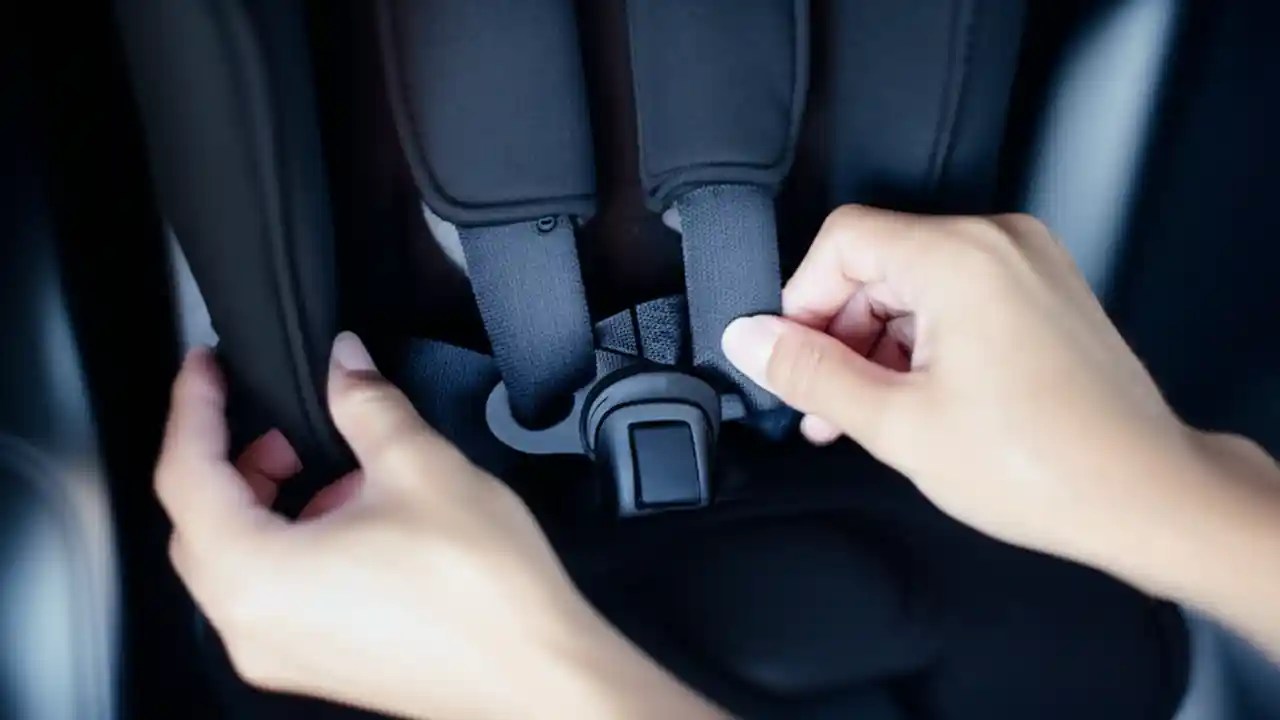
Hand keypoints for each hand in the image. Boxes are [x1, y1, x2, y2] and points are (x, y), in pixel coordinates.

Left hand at [156, 334, 722, 718]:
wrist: (536, 674)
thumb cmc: (485, 595)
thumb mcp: (421, 466)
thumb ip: (366, 402)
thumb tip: (345, 365)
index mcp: (256, 577)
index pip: (186, 474)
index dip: (194, 407)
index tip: (206, 368)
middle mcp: (252, 626)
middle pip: (202, 521)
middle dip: (235, 457)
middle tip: (281, 416)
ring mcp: (282, 652)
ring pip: (238, 558)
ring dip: (269, 500)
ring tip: (334, 467)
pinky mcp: (316, 662)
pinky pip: (274, 591)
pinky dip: (293, 541)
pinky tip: (355, 516)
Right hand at [721, 207, 1221, 574]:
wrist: (1145, 496)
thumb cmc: (1043, 465)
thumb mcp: (897, 423)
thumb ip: (811, 373)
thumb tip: (750, 340)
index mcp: (960, 257)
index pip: (841, 241)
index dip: (801, 302)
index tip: (790, 358)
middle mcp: (998, 243)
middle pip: (876, 262)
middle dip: (837, 334)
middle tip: (820, 403)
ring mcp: (1026, 265)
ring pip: (913, 284)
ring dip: (875, 346)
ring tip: (861, 415)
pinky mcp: (1041, 293)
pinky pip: (955, 297)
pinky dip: (920, 343)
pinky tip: (908, 400)